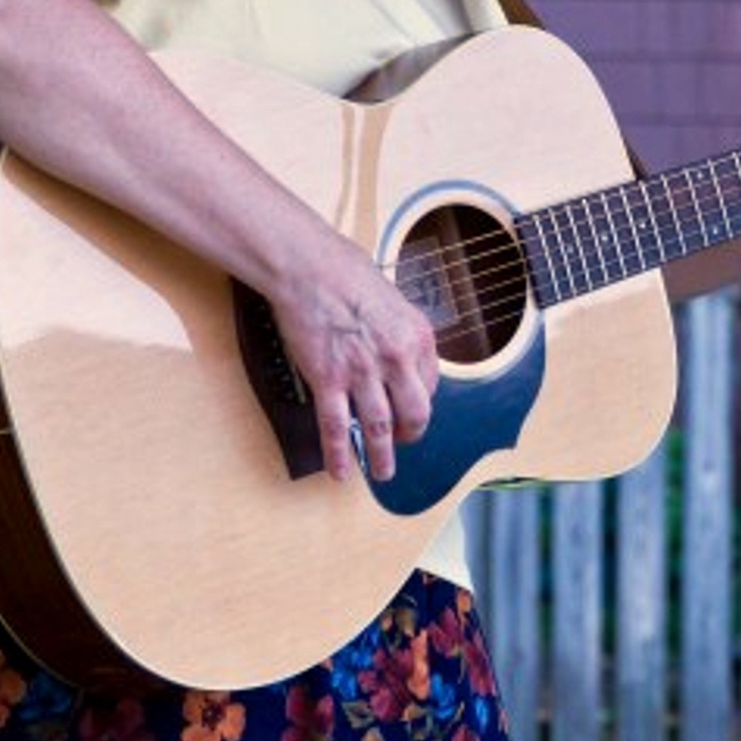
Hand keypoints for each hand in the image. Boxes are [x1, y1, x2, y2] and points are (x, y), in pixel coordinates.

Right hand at [268, 235, 438, 483]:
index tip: (411, 409)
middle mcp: (395, 357)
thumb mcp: (393, 300)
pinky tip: (340, 470)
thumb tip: (403, 361)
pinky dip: (338, 454)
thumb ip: (402, 333)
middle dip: (410, 435)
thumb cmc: (347, 274)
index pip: (430, 384)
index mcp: (416, 335)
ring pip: (379, 427)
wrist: (310, 267)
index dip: (420, 401)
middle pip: (414, 413)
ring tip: (382, 473)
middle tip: (402, 443)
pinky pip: (336, 427)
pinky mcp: (328, 379)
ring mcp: (362, 371)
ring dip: (381, 457)